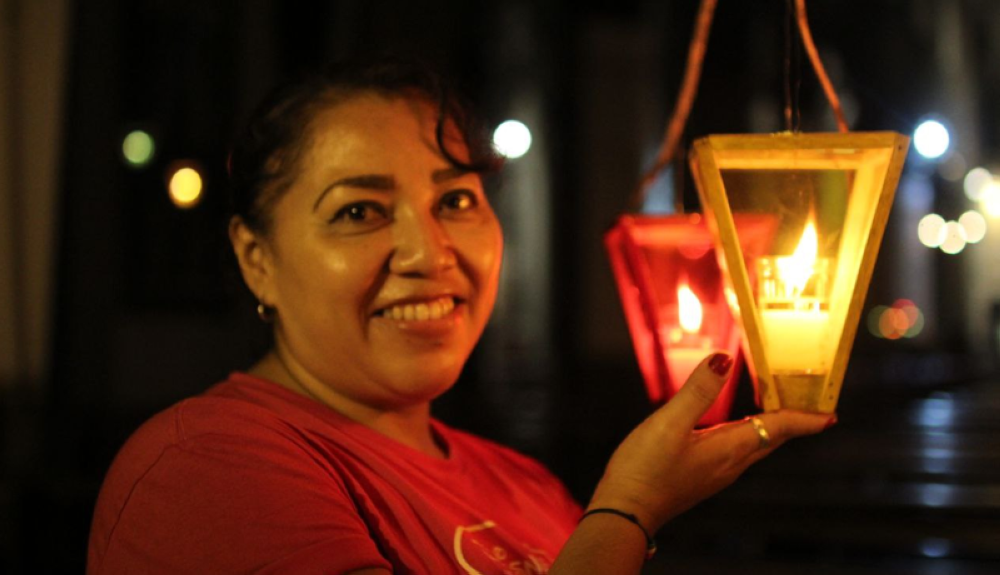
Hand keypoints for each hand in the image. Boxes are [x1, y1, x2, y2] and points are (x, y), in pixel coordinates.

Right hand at [587, 353, 833, 533]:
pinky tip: (736, 426)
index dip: (805, 419)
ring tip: (778, 406)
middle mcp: (730, 463)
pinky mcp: (703, 476)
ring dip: (771, 426)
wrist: (625, 511)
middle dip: (793, 421)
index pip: (777, 428)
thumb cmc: (645, 469)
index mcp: (729, 448)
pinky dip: (749, 434)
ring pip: (755, 446)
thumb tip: (723, 360)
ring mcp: (717, 473)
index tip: (831, 415)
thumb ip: (697, 391)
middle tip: (812, 404)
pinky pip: (737, 451)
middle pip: (771, 439)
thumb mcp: (668, 423)